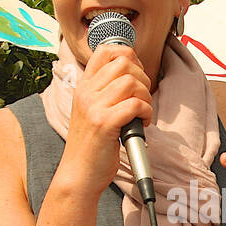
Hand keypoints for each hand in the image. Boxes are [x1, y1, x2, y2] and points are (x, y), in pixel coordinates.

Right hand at [57, 44, 152, 194]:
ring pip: (131, 82)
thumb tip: (133, 76)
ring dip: (145, 96)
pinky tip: (142, 123)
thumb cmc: (91, 146)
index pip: (105, 51)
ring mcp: (94, 107)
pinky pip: (135, 105)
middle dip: (142, 78)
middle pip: (124, 62)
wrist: (78, 175)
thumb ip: (105, 93)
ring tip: (142, 113)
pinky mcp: (104, 124)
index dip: (127, 55)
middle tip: (142, 98)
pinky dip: (146, 112)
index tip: (135, 74)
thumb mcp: (91, 111)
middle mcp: (86, 92)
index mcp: (83, 86)